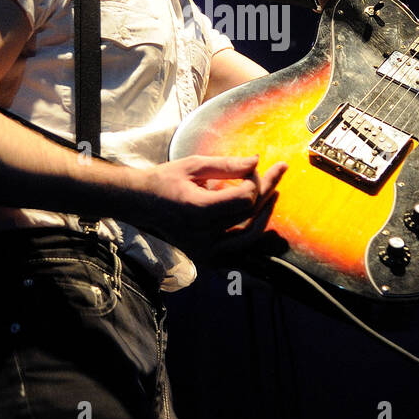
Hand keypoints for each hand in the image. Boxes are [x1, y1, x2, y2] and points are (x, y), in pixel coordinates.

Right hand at [135, 155, 287, 265]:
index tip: (251, 167)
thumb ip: (227, 165)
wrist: (141, 203)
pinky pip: (238, 250)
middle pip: (249, 215)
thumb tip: (256, 161)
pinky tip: (260, 217)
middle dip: (265, 191)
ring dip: (265, 214)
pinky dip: (250, 234)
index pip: (244, 199)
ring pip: (249, 236)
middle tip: (277, 171)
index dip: (255, 181)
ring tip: (274, 194)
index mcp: (198, 209)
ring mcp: (204, 250)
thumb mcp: (194, 165)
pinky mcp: (205, 257)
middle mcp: (202, 234)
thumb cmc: (166, 180)